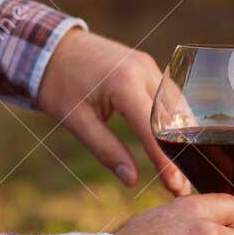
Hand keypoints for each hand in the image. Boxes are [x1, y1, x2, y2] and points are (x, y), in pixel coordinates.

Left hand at [35, 26, 190, 193]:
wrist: (51, 46)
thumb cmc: (58, 84)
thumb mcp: (76, 121)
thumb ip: (105, 149)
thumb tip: (131, 179)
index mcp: (124, 83)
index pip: (153, 129)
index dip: (165, 161)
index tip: (175, 187)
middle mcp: (144, 70)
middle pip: (173, 118)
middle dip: (179, 154)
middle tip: (181, 188)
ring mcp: (148, 65)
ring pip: (177, 106)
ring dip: (182, 137)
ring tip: (179, 171)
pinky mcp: (147, 65)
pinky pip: (168, 95)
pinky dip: (174, 119)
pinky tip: (175, 142)